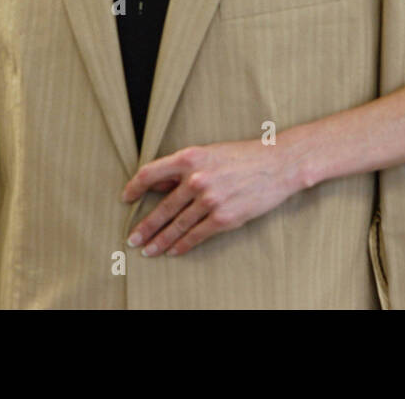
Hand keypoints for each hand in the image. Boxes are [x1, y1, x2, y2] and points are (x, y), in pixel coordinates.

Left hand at [121, 140, 304, 256]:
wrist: (277, 165)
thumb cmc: (243, 156)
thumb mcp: (210, 153)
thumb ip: (184, 168)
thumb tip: (158, 184)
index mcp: (190, 157)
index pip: (151, 173)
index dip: (135, 187)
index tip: (126, 199)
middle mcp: (197, 178)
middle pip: (162, 207)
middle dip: (145, 226)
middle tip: (132, 239)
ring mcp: (210, 199)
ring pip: (177, 225)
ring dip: (160, 241)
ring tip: (148, 250)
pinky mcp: (224, 217)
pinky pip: (197, 235)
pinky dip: (183, 245)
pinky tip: (174, 251)